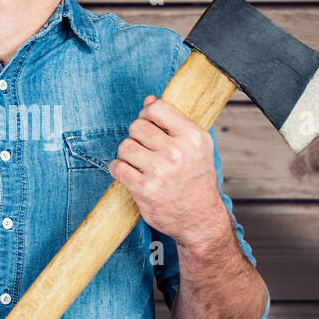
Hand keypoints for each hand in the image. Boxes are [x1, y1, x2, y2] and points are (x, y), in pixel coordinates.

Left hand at [108, 94, 227, 248]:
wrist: (200, 219)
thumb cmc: (197, 180)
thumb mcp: (197, 147)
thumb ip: (175, 122)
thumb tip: (149, 100)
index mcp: (193, 137)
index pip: (157, 108)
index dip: (147, 114)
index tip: (148, 125)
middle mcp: (177, 153)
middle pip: (136, 127)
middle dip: (136, 136)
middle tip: (144, 149)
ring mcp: (160, 172)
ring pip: (125, 146)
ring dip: (127, 154)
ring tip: (138, 163)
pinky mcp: (144, 189)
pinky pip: (117, 167)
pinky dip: (118, 169)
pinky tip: (129, 173)